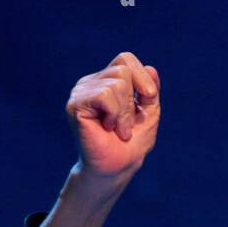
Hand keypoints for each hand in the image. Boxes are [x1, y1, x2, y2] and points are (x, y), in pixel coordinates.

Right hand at [65, 50, 159, 178]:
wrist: (116, 168)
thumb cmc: (131, 144)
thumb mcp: (149, 113)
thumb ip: (150, 90)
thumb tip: (152, 67)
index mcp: (106, 81)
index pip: (125, 59)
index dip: (142, 76)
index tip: (148, 98)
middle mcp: (91, 82)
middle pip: (123, 69)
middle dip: (133, 100)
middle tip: (127, 124)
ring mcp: (81, 92)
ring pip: (116, 82)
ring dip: (125, 112)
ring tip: (118, 130)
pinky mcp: (75, 104)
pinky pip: (105, 94)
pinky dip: (115, 114)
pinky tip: (108, 128)